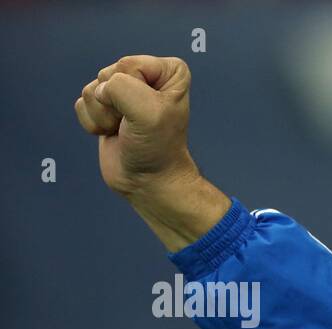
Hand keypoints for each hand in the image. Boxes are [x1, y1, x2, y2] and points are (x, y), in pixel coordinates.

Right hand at [74, 55, 229, 251]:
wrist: (148, 182)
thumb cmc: (156, 148)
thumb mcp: (148, 111)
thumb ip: (120, 86)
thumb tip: (97, 92)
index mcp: (169, 71)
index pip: (129, 64)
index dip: (132, 92)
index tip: (150, 114)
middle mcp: (147, 76)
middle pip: (107, 74)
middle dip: (114, 104)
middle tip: (133, 125)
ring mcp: (123, 91)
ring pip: (91, 89)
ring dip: (103, 116)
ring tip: (124, 130)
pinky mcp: (104, 107)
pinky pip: (82, 103)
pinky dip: (93, 123)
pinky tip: (112, 134)